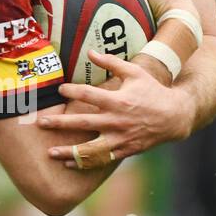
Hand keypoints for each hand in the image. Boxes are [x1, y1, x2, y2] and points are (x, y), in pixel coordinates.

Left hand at [39, 49, 192, 169]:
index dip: (71, 91)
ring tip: (50, 153)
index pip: (88, 95)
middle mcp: (116, 121)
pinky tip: (69, 163)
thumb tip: (90, 52)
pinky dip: (85, 163)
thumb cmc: (152, 91)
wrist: (174, 116)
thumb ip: (111, 63)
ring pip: (90, 148)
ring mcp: (120, 138)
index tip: (59, 89)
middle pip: (83, 123)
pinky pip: (101, 159)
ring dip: (69, 151)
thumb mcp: (135, 73)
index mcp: (117, 100)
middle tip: (41, 123)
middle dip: (60, 124)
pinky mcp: (124, 150)